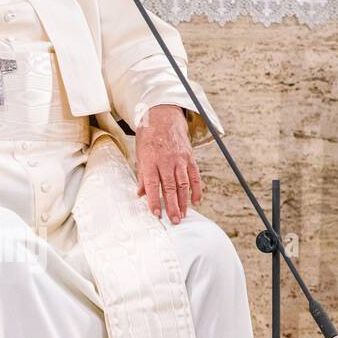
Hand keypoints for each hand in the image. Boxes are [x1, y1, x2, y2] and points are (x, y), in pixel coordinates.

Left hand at [135, 104, 201, 223]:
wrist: (163, 116)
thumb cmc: (149, 138)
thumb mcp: (140, 154)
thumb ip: (143, 175)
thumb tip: (141, 194)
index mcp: (151, 160)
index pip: (153, 184)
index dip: (154, 200)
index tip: (156, 214)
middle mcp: (166, 160)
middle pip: (170, 187)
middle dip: (172, 206)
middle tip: (174, 221)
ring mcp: (180, 159)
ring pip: (183, 184)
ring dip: (184, 201)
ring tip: (183, 215)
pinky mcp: (190, 157)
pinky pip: (195, 176)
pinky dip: (197, 189)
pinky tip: (196, 201)